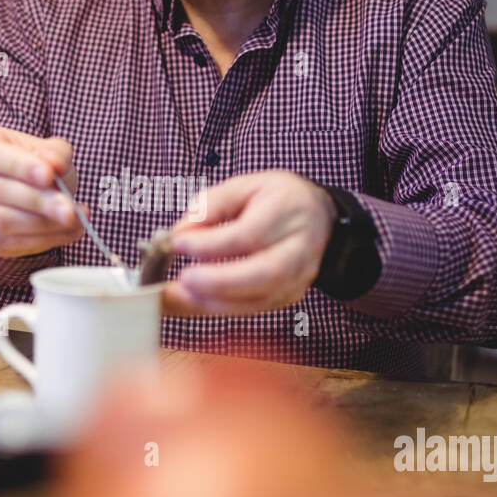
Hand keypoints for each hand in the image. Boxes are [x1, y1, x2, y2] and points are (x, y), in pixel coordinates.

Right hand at [0, 125, 86, 257]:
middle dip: (39, 202)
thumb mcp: (48, 149)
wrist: (25, 186)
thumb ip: (55, 154)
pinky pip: (9, 243)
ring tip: (75, 220)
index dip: (19, 166)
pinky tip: (67, 232)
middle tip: (70, 209)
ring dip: (43, 225)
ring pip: (1, 222)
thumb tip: (56, 166)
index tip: (49, 175)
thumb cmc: (35, 163)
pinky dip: (43, 240)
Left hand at [163, 171, 336, 316]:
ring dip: (214, 302)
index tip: (178, 243)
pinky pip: (253, 309)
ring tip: (178, 295)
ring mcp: (298, 278)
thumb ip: (211, 205)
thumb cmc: (277, 200)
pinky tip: (192, 301)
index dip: (212, 243)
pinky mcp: (288, 297)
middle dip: (220, 281)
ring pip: (260, 299)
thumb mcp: (244, 186)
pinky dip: (219, 308)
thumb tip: (181, 233)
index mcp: (288, 210)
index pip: (250, 233)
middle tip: (183, 279)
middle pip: (265, 273)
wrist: (317, 219)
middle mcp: (300, 248)